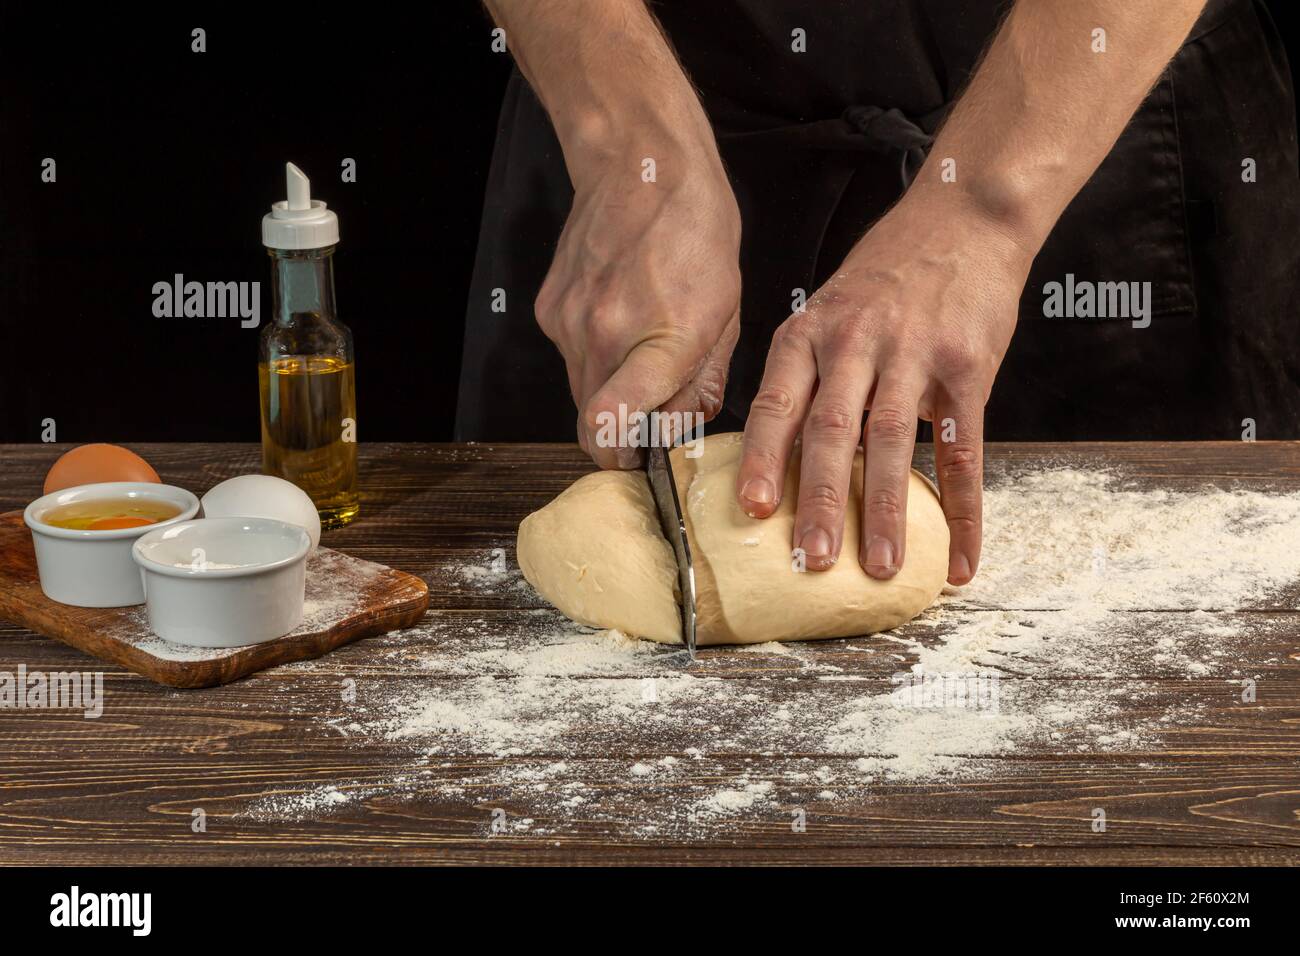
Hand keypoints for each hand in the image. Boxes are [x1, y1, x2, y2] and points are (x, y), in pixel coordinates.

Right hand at [535, 139, 741, 468]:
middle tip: (650, 416)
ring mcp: (568, 321)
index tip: (637, 460)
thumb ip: (704, 379)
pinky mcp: (549, 309)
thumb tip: (683, 425)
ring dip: (608, 392)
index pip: (611, 425)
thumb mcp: (728, 310)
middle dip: (619, 432)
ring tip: (642, 353)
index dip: (621, 457)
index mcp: (660, 337)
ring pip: (580, 391)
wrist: (640, 163)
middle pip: (591, 422)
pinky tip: (621, 321)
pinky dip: (595, 357)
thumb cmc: (694, 227)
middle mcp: (603, 333)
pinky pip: (571, 357)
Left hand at [735, 192, 1031, 584]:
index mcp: (808, 334)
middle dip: (819, 501)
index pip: (777, 404)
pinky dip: (963, 505)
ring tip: (882, 567)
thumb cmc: (884, 279)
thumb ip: (810, 380)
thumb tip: (782, 463)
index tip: (753, 509)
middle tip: (811, 560)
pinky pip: (965, 445)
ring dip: (886, 510)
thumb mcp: (828, 314)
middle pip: (830, 430)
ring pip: (893, 439)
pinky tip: (961, 551)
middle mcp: (853, 342)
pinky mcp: (967, 363)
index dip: (762, 460)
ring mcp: (912, 351)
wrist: (960, 219)